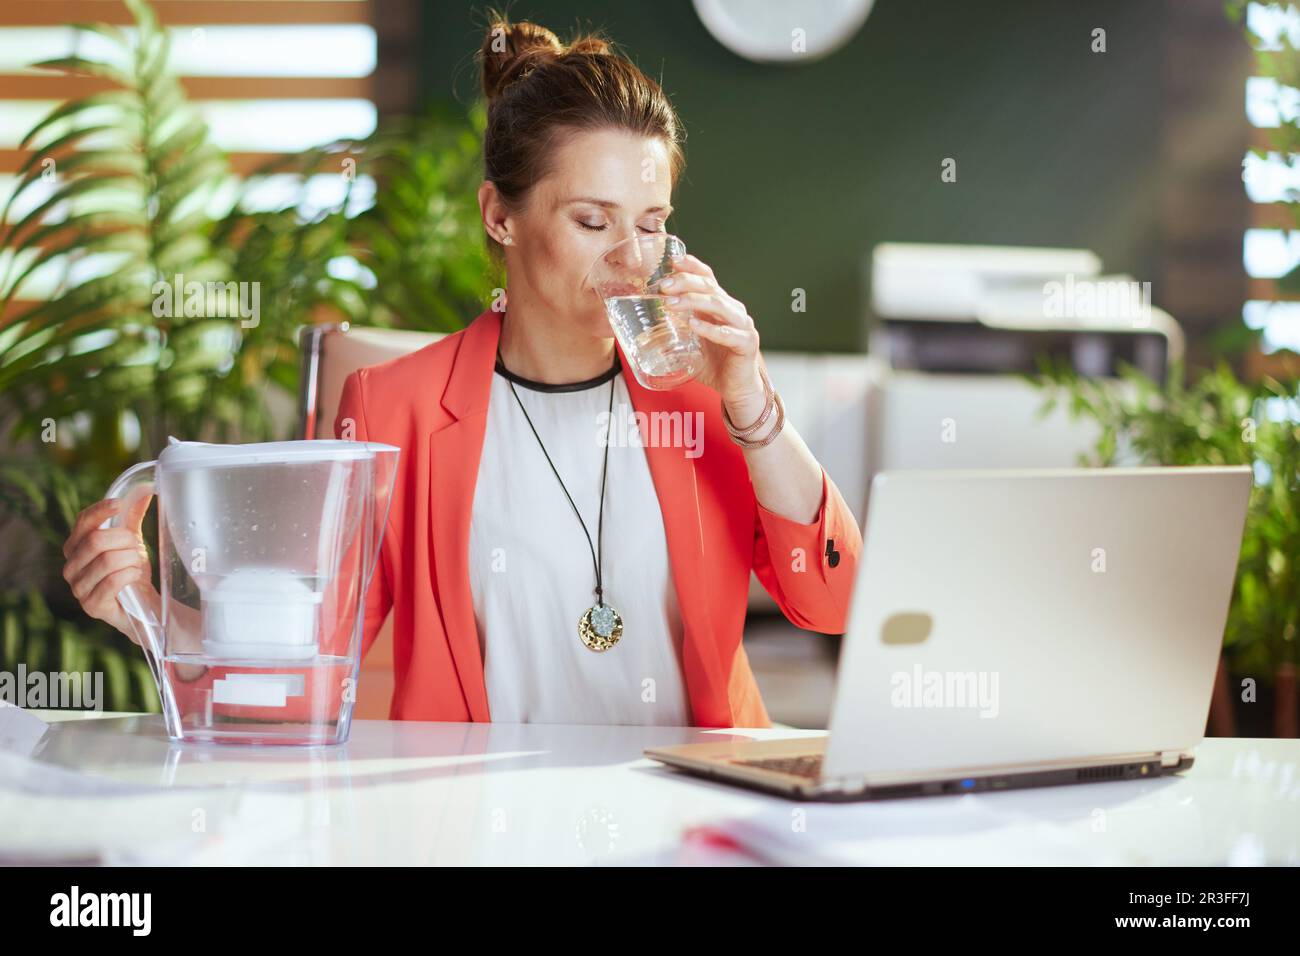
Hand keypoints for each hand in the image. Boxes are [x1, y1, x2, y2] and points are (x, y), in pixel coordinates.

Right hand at [62, 492, 159, 642]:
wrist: (144, 606)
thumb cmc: (132, 571)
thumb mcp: (132, 542)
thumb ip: (131, 517)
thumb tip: (143, 489)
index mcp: (76, 547)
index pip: (83, 522)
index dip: (100, 510)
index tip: (120, 504)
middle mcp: (70, 566)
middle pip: (96, 541)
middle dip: (125, 541)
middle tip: (138, 547)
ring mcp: (78, 588)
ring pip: (107, 560)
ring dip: (131, 559)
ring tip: (138, 564)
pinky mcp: (91, 605)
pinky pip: (114, 580)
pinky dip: (131, 574)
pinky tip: (136, 577)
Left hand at [657, 253, 764, 410]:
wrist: (736, 389)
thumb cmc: (714, 364)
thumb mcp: (690, 342)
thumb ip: (674, 331)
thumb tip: (639, 328)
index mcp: (720, 305)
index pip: (707, 278)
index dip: (692, 266)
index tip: (672, 260)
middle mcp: (733, 310)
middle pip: (710, 287)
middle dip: (686, 282)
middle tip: (664, 285)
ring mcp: (742, 326)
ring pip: (719, 305)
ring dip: (693, 302)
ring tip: (671, 304)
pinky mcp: (746, 344)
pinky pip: (728, 333)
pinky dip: (711, 329)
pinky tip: (694, 325)